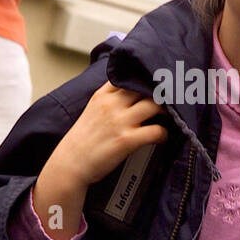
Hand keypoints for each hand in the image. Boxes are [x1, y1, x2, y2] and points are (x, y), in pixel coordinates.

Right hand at [38, 82, 168, 196]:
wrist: (70, 163)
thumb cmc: (82, 140)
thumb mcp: (92, 109)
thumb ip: (108, 97)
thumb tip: (129, 90)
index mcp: (102, 95)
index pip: (128, 75)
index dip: (145, 77)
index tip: (157, 82)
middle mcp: (111, 104)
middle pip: (145, 88)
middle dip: (160, 94)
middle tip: (169, 100)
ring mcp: (119, 121)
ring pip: (155, 105)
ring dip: (166, 111)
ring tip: (167, 118)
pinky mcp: (126, 140)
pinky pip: (156, 131)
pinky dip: (163, 134)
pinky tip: (161, 137)